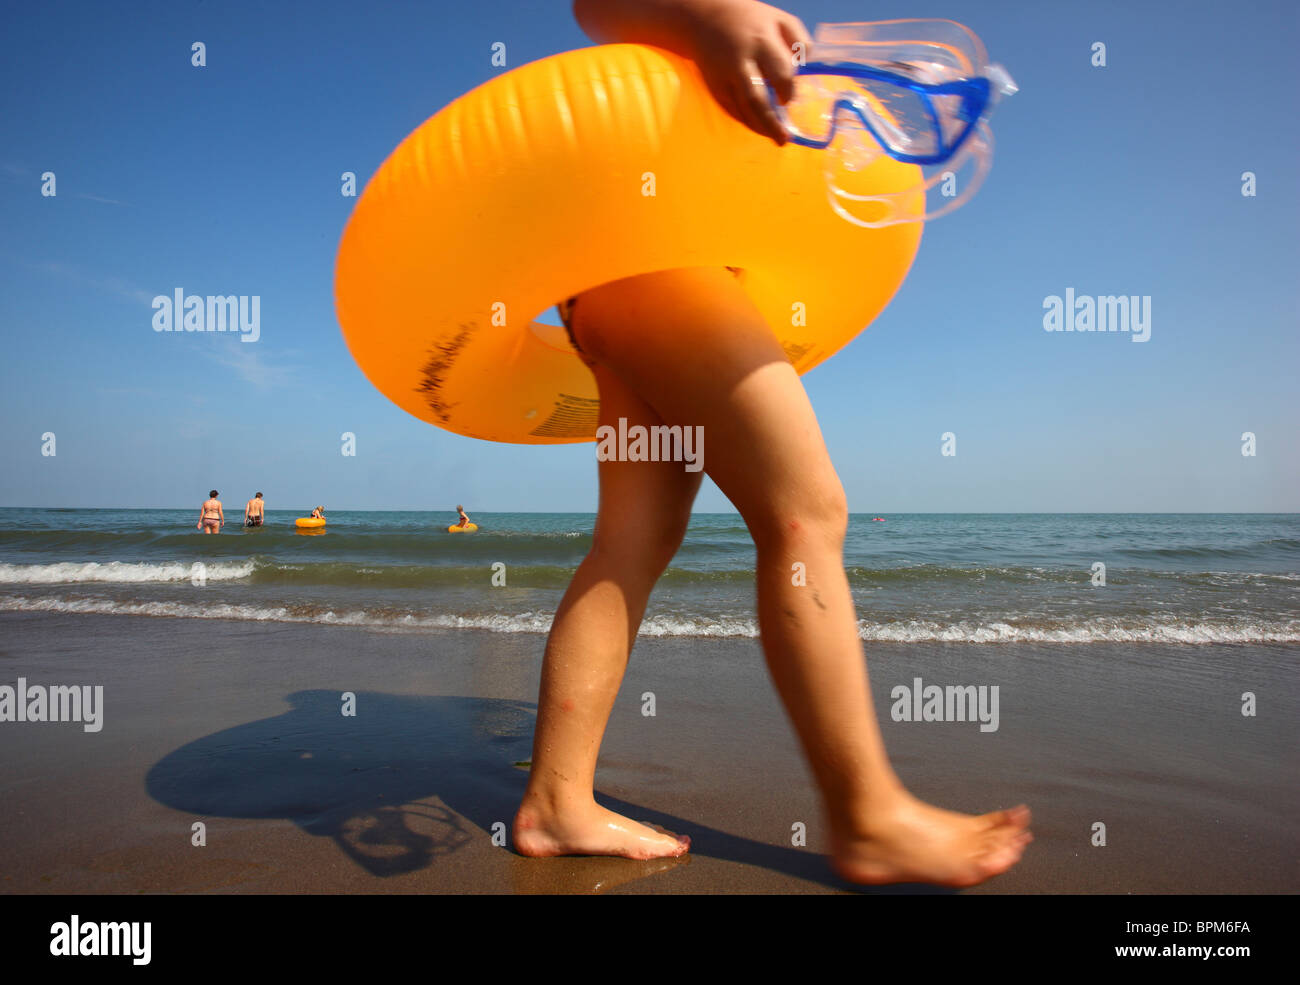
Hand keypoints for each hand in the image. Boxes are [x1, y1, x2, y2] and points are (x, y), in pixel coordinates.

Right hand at [679, 0, 810, 144]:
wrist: (703, 18)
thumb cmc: (749, 19)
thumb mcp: (778, 18)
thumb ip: (799, 39)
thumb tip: (808, 66)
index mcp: (762, 42)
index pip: (780, 73)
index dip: (787, 91)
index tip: (789, 100)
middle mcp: (742, 61)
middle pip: (757, 99)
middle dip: (772, 123)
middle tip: (785, 140)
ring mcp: (725, 77)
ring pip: (743, 110)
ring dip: (760, 128)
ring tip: (775, 138)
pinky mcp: (715, 87)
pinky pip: (732, 111)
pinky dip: (746, 122)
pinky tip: (759, 128)